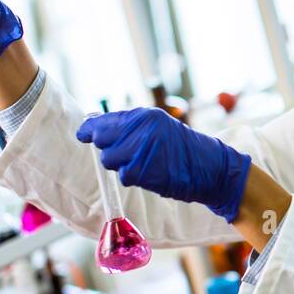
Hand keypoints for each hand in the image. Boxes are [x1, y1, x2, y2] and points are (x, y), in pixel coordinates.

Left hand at [76, 107, 252, 221]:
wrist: (209, 166)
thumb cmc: (183, 147)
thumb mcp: (159, 126)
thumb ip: (130, 126)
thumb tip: (95, 127)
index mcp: (144, 115)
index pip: (104, 121)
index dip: (90, 130)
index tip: (83, 135)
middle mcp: (141, 130)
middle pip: (102, 141)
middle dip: (108, 149)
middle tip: (125, 153)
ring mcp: (142, 150)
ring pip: (110, 160)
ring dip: (121, 165)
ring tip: (143, 163)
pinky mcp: (144, 171)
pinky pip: (124, 176)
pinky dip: (133, 177)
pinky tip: (150, 173)